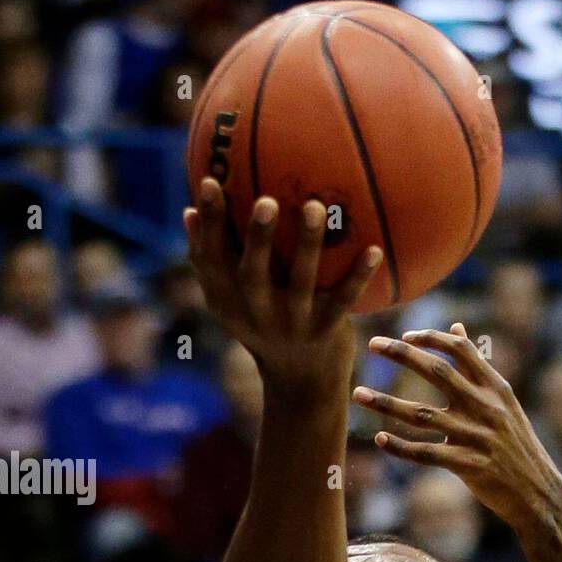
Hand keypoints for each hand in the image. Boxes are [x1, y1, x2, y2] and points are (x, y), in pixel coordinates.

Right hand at [183, 177, 382, 398]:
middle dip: (257, 238)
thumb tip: (188, 211)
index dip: (209, 223)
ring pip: (300, 282)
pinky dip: (358, 276)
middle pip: (252, 274)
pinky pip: (343, 300)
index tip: (210, 180)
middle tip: (265, 201)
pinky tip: (373, 249)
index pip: (210, 259)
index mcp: (228, 301)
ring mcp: (292, 325)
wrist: (301, 381)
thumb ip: (211, 261)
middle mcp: (257, 314)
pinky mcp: (325, 332)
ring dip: (308, 244)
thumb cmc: (264, 324)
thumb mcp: (231, 301)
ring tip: (315, 207)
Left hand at [352, 324, 561, 527]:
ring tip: (358, 394)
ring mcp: (476, 436)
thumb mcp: (503, 400)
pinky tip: (380, 439)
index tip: (404, 336)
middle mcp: (486, 407)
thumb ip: (477, 366)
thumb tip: (456, 329)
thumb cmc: (515, 443)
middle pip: (438, 372)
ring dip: (386, 402)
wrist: (537, 491)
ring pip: (422, 414)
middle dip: (402, 355)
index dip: (431, 339)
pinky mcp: (468, 465)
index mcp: (496, 388)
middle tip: (372, 344)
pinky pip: (426, 453)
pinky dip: (401, 447)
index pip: (461, 350)